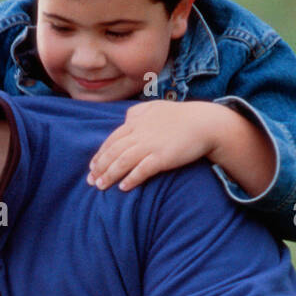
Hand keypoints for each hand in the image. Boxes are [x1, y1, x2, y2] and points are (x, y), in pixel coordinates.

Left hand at [87, 101, 219, 190]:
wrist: (205, 123)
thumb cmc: (181, 116)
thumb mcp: (156, 107)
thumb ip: (138, 112)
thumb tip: (126, 119)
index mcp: (137, 121)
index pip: (112, 139)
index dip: (100, 154)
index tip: (92, 167)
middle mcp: (140, 133)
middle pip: (113, 152)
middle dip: (100, 167)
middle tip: (90, 181)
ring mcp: (151, 145)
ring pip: (123, 161)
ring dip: (110, 175)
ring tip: (100, 187)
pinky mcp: (162, 157)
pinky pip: (142, 170)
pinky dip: (131, 179)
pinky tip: (123, 188)